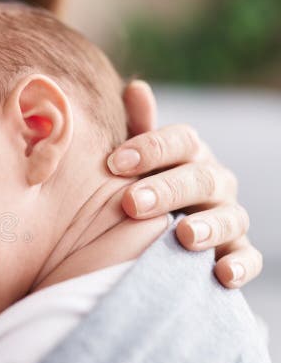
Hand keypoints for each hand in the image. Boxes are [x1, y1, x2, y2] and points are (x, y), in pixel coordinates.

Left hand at [107, 81, 261, 288]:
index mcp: (189, 156)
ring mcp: (229, 218)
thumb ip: (138, 131)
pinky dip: (240, 266)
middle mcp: (215, 183)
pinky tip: (221, 275)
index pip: (181, 141)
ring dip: (209, 226)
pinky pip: (248, 259)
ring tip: (184, 236)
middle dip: (168, 190)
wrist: (154, 235)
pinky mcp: (236, 254)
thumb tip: (135, 88)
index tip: (114, 163)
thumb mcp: (136, 162)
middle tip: (134, 204)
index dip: (150, 148)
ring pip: (230, 218)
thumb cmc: (142, 189)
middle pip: (201, 179)